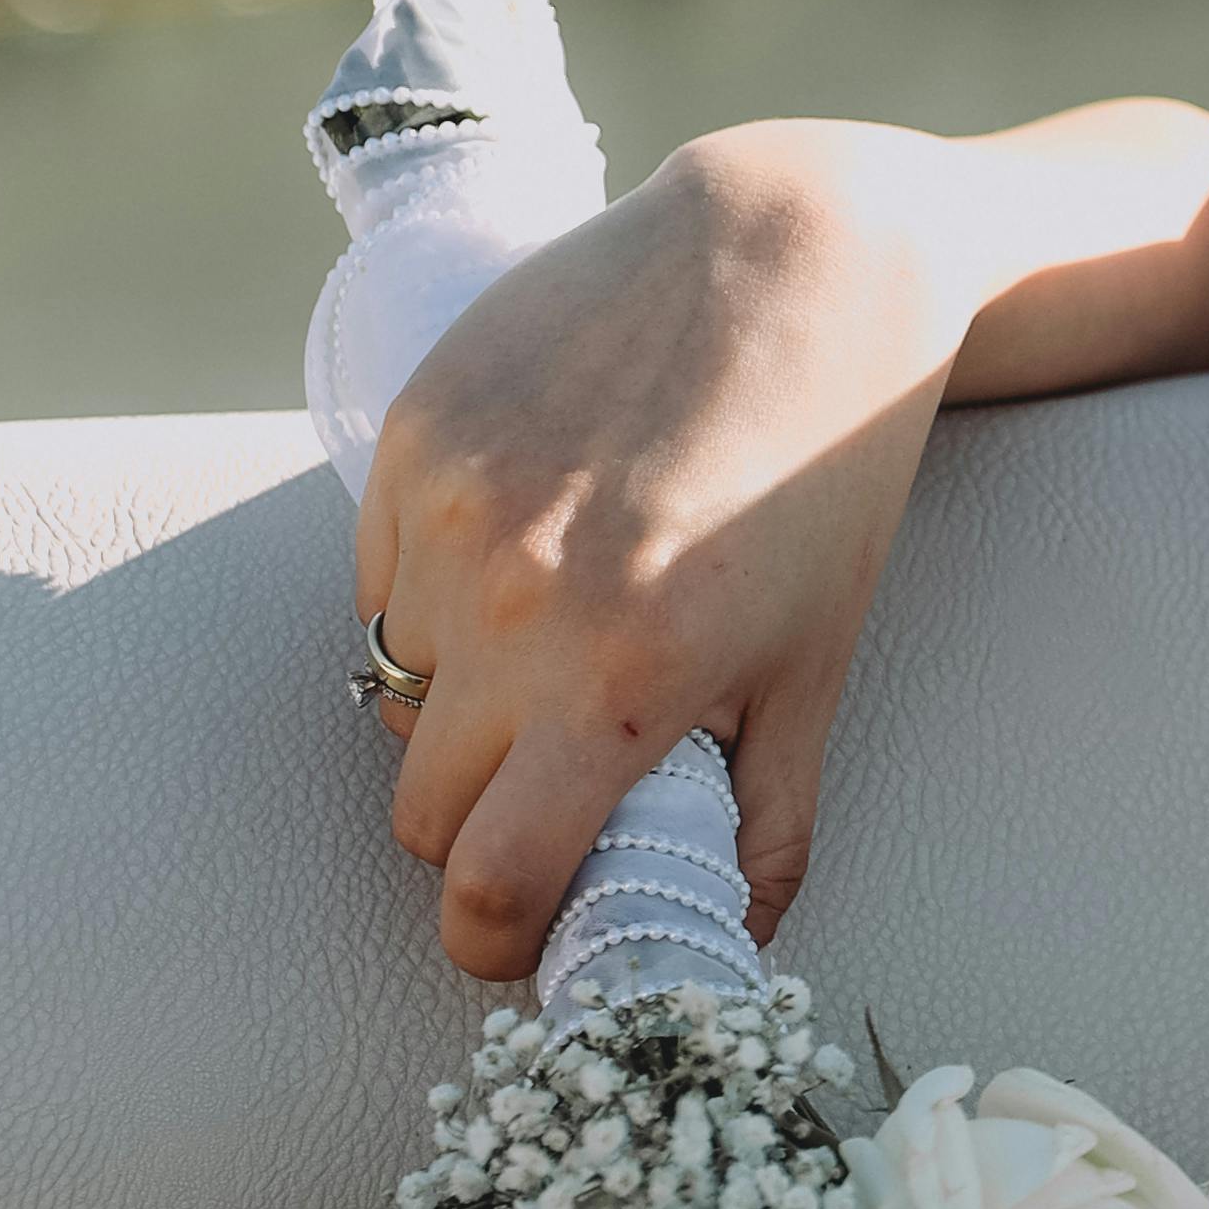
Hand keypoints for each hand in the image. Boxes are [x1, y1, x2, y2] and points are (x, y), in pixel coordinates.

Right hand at [352, 126, 966, 981]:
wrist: (791, 261)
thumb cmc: (826, 475)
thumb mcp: (820, 660)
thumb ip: (771, 819)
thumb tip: (732, 948)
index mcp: (619, 684)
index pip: (485, 880)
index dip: (491, 937)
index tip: (514, 932)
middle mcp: (513, 608)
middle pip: (424, 802)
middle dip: (480, 817)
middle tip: (552, 776)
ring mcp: (449, 516)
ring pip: (399, 681)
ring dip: (460, 689)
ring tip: (563, 619)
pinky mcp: (413, 435)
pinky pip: (382, 575)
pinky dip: (435, 588)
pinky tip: (529, 536)